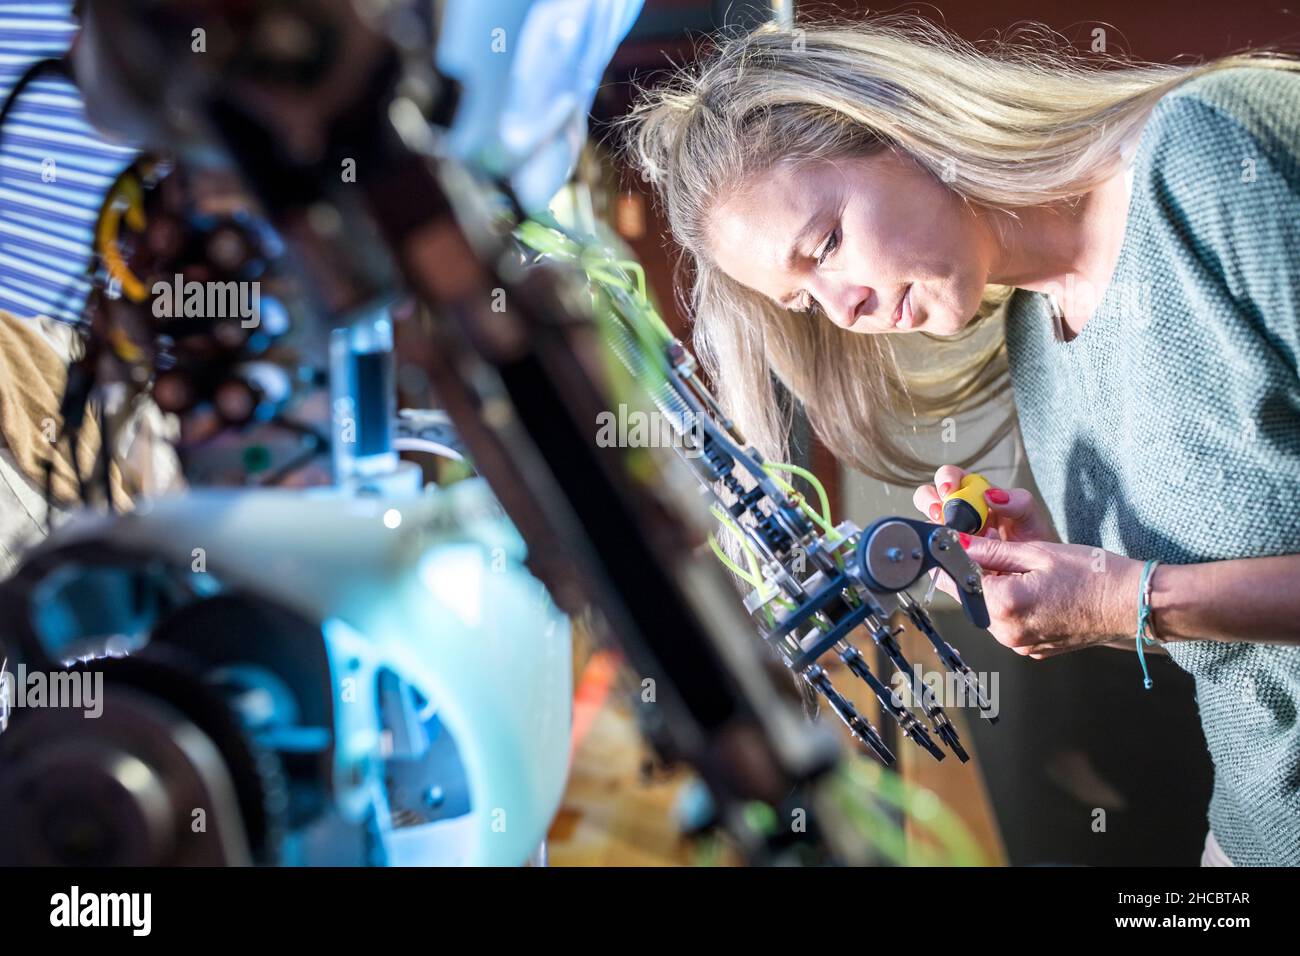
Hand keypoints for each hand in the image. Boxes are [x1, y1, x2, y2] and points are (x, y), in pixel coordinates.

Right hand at [912, 466, 1059, 543]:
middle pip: (929, 496)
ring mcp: (952, 535)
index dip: (946, 479)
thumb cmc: (1032, 543)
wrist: (1034, 576)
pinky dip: (937, 550)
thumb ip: (1018, 502)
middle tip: (940, 512)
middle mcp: (959, 512)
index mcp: (976, 495)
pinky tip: (951, 553)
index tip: (949, 490)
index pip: (952, 477)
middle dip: (930, 501)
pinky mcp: (949, 556)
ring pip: (927, 524)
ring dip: (931, 526)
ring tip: (945, 533)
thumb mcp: (1031, 518)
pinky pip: (934, 551)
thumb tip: (992, 494)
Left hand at [952, 536, 1142, 658]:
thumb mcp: (1037, 552)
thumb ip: (991, 550)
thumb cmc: (1093, 574)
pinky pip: (1010, 624)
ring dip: (996, 591)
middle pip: (973, 598)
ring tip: (1027, 573)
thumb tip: (958, 542)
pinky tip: (1037, 591)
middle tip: (999, 555)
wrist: (1132, 603)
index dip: (952, 562)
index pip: (957, 581)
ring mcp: (1021, 644)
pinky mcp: (1034, 649)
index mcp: (1005, 604)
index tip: (952, 548)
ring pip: (991, 612)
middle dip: (977, 576)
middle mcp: (1008, 632)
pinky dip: (1014, 606)